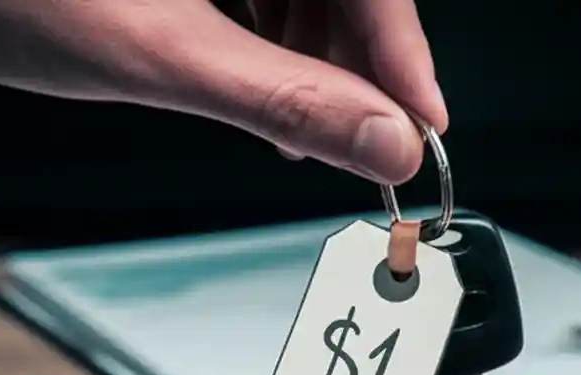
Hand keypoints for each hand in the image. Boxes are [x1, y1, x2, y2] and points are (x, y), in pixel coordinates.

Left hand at [0, 0, 446, 183]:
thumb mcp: (160, 56)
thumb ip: (284, 98)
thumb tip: (380, 140)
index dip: (405, 61)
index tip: (420, 129)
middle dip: (358, 64)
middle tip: (360, 141)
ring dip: (314, 51)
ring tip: (298, 122)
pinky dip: (269, 26)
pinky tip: (254, 71)